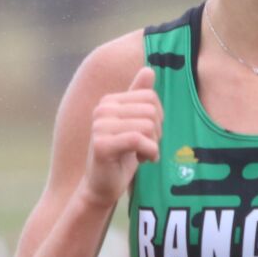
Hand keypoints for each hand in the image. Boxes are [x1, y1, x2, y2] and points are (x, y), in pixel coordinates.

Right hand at [82, 66, 160, 206]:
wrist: (103, 187)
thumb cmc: (122, 156)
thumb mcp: (135, 125)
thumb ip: (139, 98)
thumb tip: (149, 69)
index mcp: (110, 101)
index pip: (150, 97)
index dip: (158, 119)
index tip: (148, 135)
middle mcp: (102, 109)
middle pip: (150, 111)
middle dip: (156, 132)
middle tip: (146, 147)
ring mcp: (99, 126)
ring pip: (147, 126)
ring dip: (153, 145)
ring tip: (142, 155)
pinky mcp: (101, 144)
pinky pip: (138, 140)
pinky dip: (149, 153)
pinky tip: (144, 161)